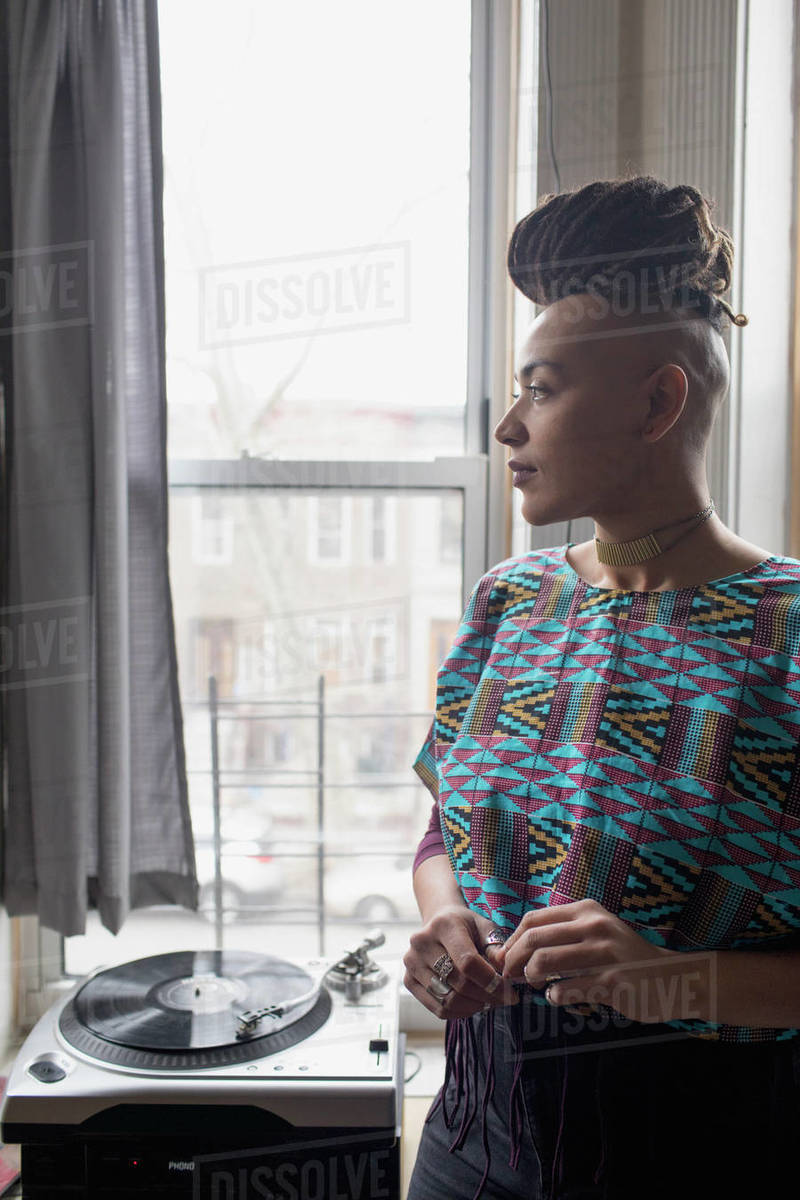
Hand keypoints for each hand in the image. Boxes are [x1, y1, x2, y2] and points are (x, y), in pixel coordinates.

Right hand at [403, 904, 518, 1019]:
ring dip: (475, 1006)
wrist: (439, 922)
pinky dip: (460, 1012)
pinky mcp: (408, 980)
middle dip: (487, 997)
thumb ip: (496, 947)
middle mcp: (422, 942)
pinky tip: (473, 1004)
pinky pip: (437, 1008)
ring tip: (489, 1001)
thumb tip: (506, 968)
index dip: (491, 982)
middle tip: (503, 1000)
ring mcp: (411, 962)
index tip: (511, 993)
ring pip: (448, 1000)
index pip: (468, 962)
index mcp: (444, 925)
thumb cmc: (466, 926)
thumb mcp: (485, 928)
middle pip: (459, 983)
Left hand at [501, 898, 690, 1023]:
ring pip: (545, 963)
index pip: (534, 919)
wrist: (671, 977)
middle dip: (514, 960)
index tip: (504, 957)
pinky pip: (566, 989)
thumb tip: (514, 948)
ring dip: (531, 977)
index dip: (512, 940)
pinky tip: (559, 996)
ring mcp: (603, 954)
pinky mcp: (611, 982)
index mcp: (587, 910)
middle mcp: (594, 926)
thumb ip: (562, 935)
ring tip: (535, 984)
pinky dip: (554, 996)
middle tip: (510, 975)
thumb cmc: (624, 956)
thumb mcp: (596, 931)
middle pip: (535, 940)